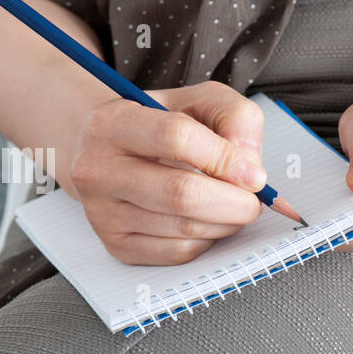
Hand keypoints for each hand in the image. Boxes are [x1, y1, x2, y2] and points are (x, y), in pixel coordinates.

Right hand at [58, 82, 266, 264]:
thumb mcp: (199, 101)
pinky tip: (208, 221)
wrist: (108, 152)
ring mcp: (103, 212)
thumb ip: (235, 118)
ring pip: (185, 229)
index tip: (254, 174)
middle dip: (234, 202)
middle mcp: (98, 169)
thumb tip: (250, 170)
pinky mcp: (117, 245)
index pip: (177, 138)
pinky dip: (207, 240)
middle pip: (182, 194)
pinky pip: (178, 252)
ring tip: (232, 205)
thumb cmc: (159, 125)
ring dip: (226, 222)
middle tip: (253, 200)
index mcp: (113, 122)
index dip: (226, 158)